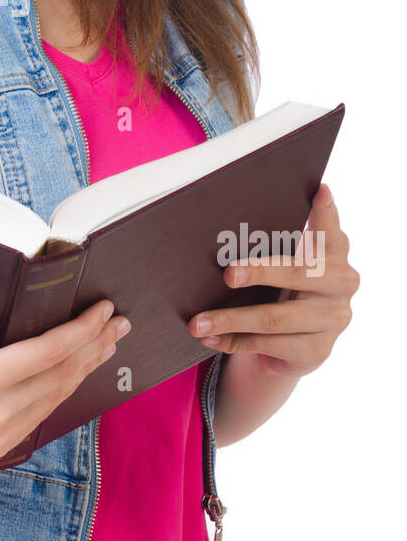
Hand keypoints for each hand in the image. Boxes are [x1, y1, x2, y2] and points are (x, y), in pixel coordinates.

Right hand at [0, 277, 130, 458]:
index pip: (46, 353)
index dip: (80, 329)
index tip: (103, 308)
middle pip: (60, 375)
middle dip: (93, 345)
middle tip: (119, 321)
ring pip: (56, 398)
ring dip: (85, 368)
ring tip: (107, 342)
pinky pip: (41, 415)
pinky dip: (64, 389)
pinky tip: (75, 371)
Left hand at [187, 184, 358, 377]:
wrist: (296, 343)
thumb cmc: (284, 288)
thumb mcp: (286, 262)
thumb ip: (278, 241)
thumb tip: (234, 221)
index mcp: (334, 253)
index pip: (330, 229)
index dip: (325, 211)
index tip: (319, 190)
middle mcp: (342, 283)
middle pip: (296, 273)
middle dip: (258, 272)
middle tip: (228, 274)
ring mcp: (333, 319)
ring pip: (275, 318)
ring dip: (230, 319)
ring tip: (198, 322)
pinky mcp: (318, 350)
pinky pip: (269, 344)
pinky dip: (235, 341)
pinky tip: (211, 339)